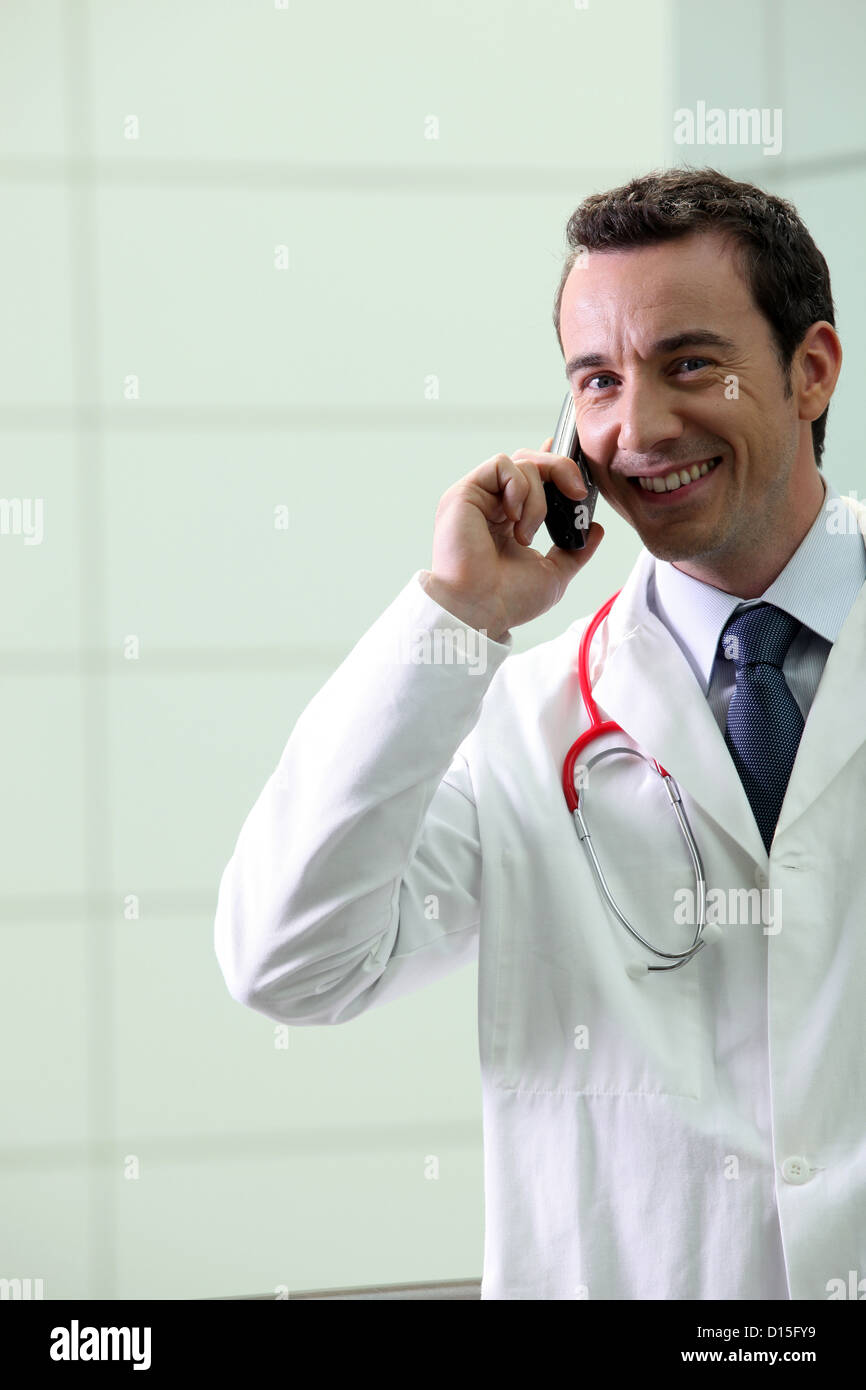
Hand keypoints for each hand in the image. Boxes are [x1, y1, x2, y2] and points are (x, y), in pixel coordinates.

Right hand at [420, 436, 603, 641]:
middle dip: (561, 469)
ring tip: (527, 534)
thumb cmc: (508, 600)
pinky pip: (501, 465)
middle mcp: (491, 504)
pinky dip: (519, 487)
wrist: (482, 610)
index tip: (575, 469)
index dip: (554, 462)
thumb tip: (596, 529)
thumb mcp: (554, 574)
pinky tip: (515, 518)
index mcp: (508, 519)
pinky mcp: (464, 493)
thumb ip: (575, 551)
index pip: (532, 475)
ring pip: (521, 463)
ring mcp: (477, 497)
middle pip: (530, 460)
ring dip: (538, 498)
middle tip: (577, 493)